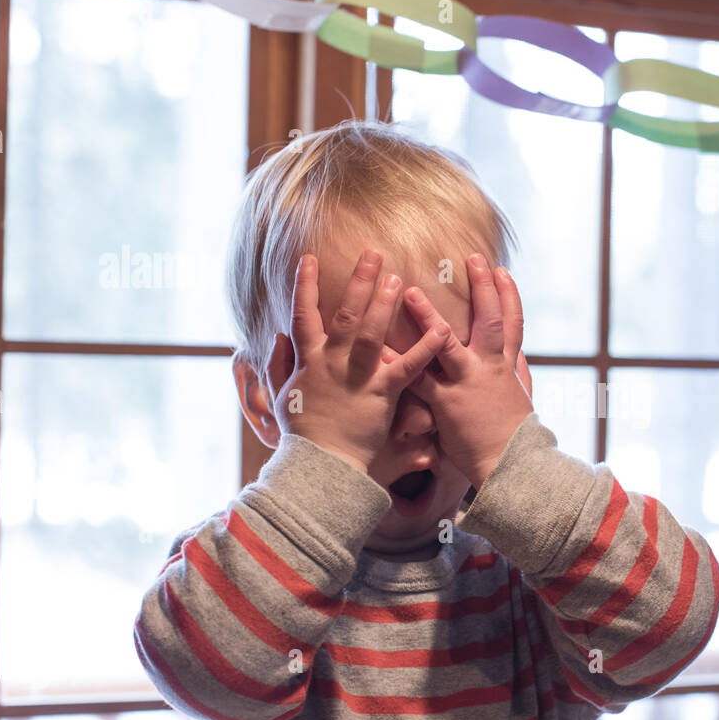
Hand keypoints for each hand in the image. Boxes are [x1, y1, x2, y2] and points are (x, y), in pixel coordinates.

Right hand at [273, 250, 448, 472]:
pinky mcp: (382, 394)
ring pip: (371, 332)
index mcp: (309, 361)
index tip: (307, 258)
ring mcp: (357, 376)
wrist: (321, 465)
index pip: (302, 315)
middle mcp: (332, 362)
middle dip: (358, 281)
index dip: (302, 285)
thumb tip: (277, 336)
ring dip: (384, 303)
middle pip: (344, 313)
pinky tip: (442, 327)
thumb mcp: (284, 396)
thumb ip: (279, 364)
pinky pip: (407, 366)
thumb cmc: (303, 434)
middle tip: (373, 254)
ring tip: (398, 277)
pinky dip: (425, 347)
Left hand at [400, 254, 533, 488]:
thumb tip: (519, 354)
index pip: (513, 323)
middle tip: (472, 259)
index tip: (500, 270)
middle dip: (483, 289)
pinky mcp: (444, 403)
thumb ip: (517, 374)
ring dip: (429, 317)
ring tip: (412, 292)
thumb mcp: (522, 400)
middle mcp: (489, 368)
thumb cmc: (514, 438)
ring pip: (446, 343)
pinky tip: (378, 347)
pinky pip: (416, 378)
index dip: (508, 295)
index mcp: (507, 367)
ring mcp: (466, 384)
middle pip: (489, 320)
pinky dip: (396, 363)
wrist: (508, 466)